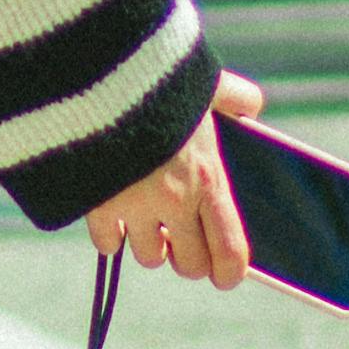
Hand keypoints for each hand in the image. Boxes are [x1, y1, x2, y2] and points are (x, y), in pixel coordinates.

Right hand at [86, 68, 265, 287]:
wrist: (98, 72)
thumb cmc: (159, 76)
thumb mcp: (203, 81)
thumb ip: (232, 97)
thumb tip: (252, 105)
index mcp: (208, 179)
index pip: (229, 252)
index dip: (228, 272)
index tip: (224, 276)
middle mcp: (175, 202)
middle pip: (189, 264)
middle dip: (187, 256)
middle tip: (181, 238)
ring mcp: (134, 207)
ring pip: (148, 256)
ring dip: (150, 243)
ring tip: (147, 220)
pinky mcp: (96, 204)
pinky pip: (107, 243)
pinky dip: (110, 234)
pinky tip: (113, 210)